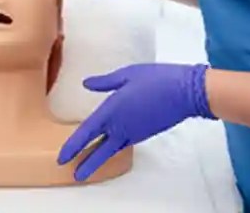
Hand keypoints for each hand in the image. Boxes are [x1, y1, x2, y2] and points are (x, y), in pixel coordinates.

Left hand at [58, 63, 215, 181]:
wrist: (186, 92)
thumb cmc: (156, 78)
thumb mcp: (127, 74)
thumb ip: (105, 82)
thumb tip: (87, 83)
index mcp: (112, 110)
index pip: (87, 132)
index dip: (73, 146)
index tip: (62, 158)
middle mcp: (121, 126)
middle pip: (98, 149)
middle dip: (84, 162)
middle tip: (72, 174)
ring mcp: (134, 132)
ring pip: (111, 150)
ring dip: (97, 160)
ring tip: (84, 169)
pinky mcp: (145, 133)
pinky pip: (124, 144)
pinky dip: (113, 149)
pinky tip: (108, 148)